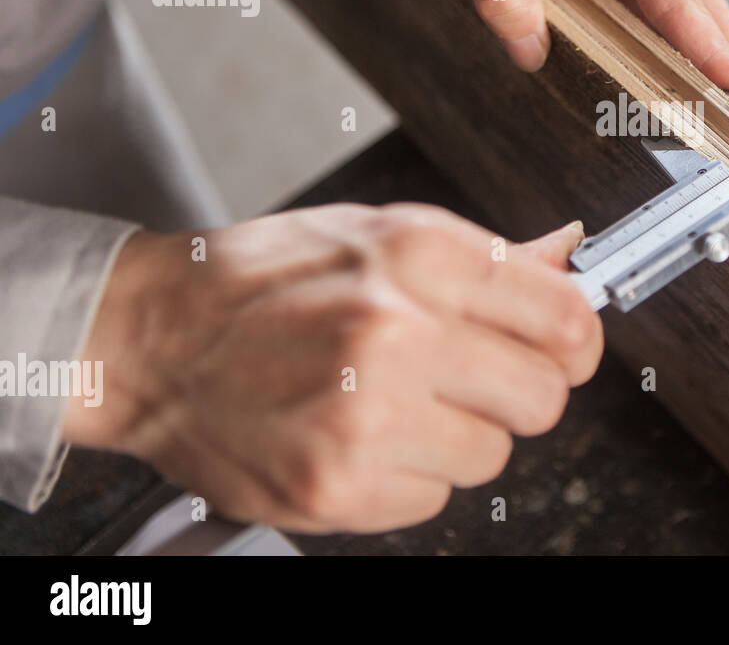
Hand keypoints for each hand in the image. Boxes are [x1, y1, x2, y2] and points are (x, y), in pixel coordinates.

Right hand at [62, 203, 601, 532]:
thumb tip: (568, 258)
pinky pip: (434, 499)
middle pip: (544, 399)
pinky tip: (361, 433)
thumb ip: (487, 257)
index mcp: (420, 257)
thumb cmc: (262, 280)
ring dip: (459, 435)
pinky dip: (409, 475)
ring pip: (492, 455)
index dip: (575, 341)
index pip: (567, 320)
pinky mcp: (337, 488)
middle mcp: (398, 334)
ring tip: (395, 400)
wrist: (152, 340)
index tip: (563, 347)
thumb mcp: (380, 232)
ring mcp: (366, 419)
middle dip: (519, 392)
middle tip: (470, 375)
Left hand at [440, 0, 728, 93]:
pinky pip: (668, 2)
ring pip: (693, 8)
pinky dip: (677, 40)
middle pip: (706, 11)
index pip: (683, 0)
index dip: (714, 54)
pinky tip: (675, 76)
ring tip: (714, 116)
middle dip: (722, 68)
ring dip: (704, 57)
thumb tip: (529, 53)